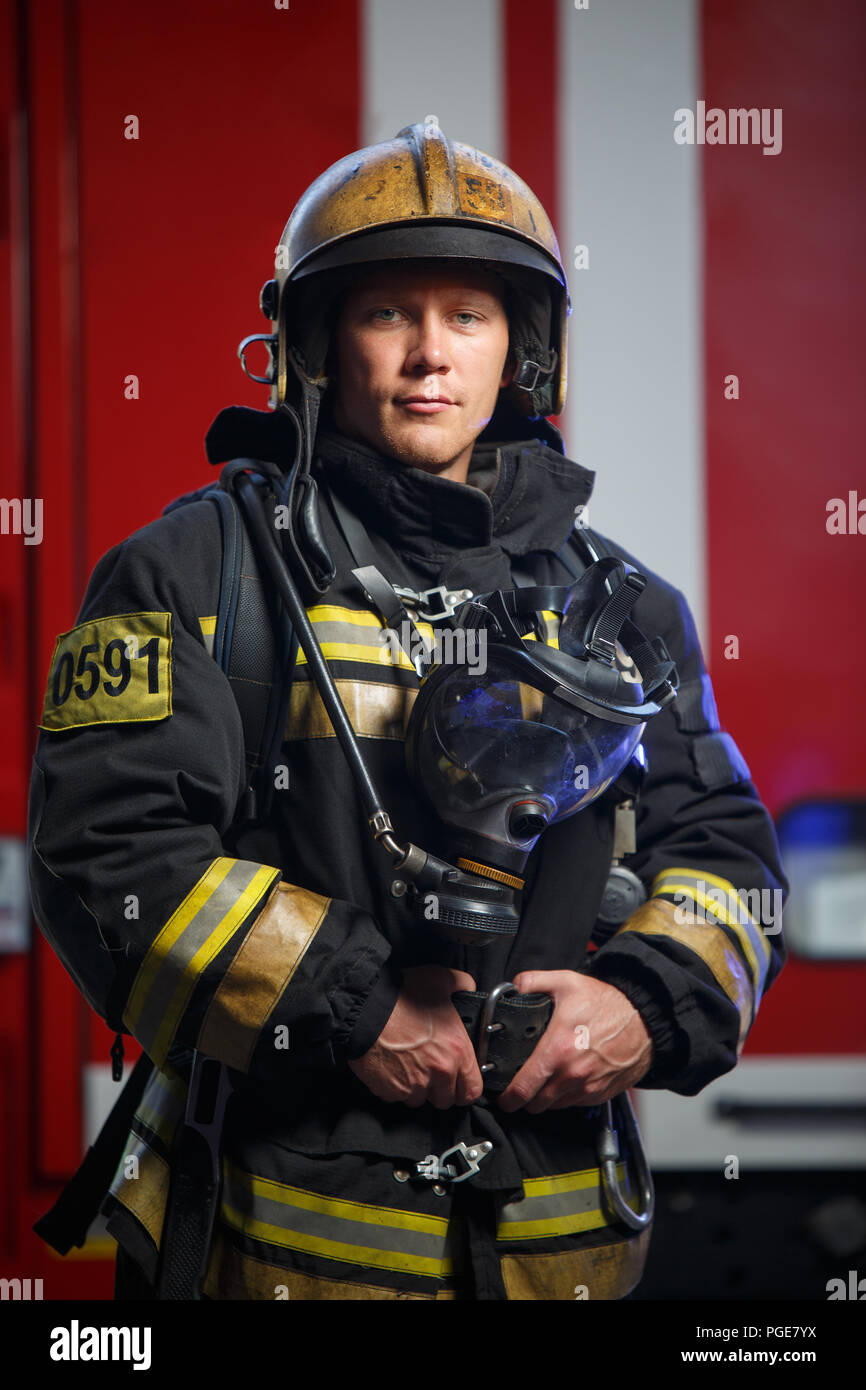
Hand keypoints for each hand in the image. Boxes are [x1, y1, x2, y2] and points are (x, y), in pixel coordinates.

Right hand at [348, 965, 482, 1108]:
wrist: (364, 1008)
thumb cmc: (400, 996)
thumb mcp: (440, 980)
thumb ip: (462, 985)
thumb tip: (468, 987)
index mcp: (456, 1050)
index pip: (472, 1090)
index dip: (466, 1086)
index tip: (459, 1080)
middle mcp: (438, 1072)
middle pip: (445, 1099)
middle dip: (438, 1088)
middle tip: (429, 1068)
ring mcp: (414, 1084)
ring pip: (419, 1099)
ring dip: (416, 1087)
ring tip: (408, 1064)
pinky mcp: (390, 1090)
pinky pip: (396, 1096)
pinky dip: (394, 1086)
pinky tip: (391, 1066)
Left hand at [497, 970, 652, 1112]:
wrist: (645, 1018)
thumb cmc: (609, 1002)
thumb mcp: (566, 982)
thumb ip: (532, 982)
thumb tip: (513, 987)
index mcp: (558, 1049)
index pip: (524, 1087)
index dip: (508, 1097)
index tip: (503, 1097)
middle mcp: (573, 1074)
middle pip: (536, 1103)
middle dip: (525, 1097)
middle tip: (523, 1085)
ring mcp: (588, 1087)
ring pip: (555, 1106)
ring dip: (546, 1098)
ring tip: (545, 1079)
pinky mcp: (601, 1094)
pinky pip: (575, 1103)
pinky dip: (566, 1096)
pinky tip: (567, 1077)